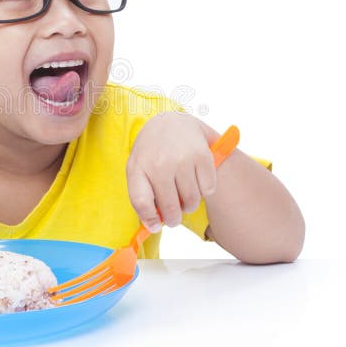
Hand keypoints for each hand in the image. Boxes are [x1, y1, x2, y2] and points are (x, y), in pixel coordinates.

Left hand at [126, 112, 216, 231]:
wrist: (171, 120)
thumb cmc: (152, 151)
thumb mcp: (137, 168)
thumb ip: (141, 197)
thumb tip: (154, 226)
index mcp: (139, 167)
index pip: (141, 203)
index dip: (149, 219)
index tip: (156, 224)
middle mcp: (160, 163)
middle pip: (170, 209)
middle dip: (173, 219)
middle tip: (174, 216)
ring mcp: (182, 159)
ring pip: (191, 202)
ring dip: (189, 204)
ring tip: (183, 191)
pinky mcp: (203, 156)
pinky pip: (208, 190)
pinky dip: (204, 190)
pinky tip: (195, 178)